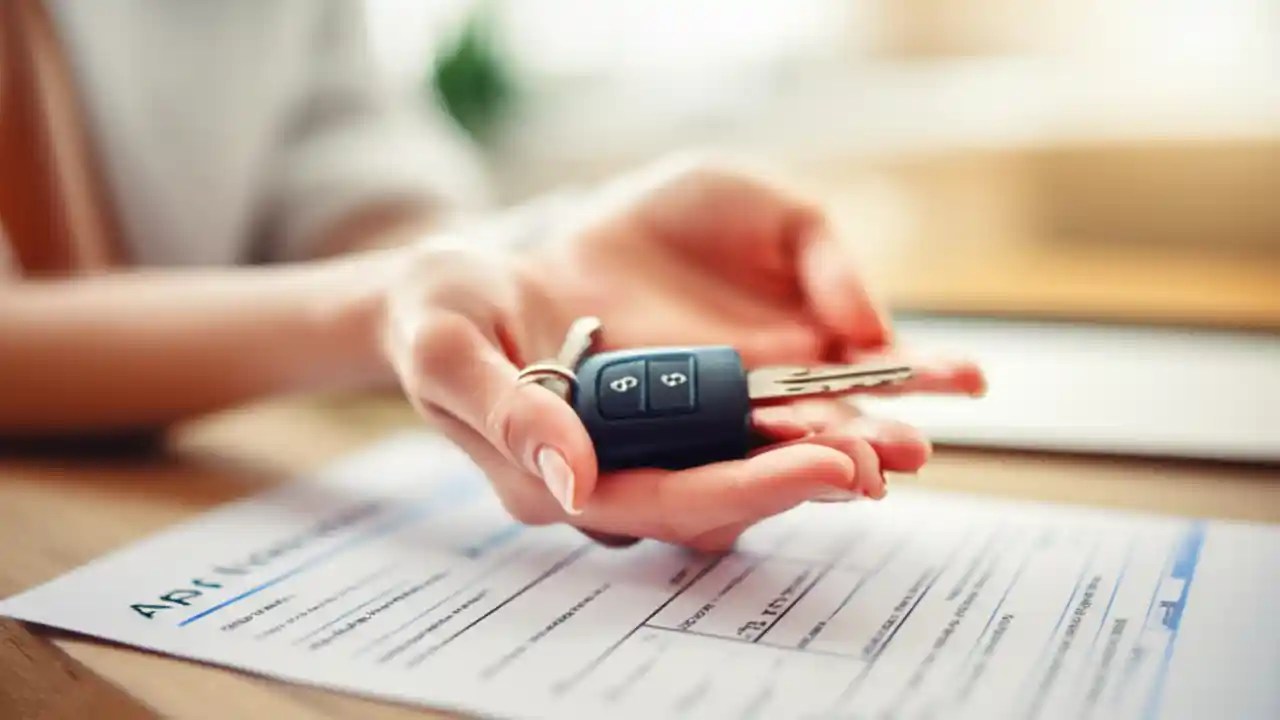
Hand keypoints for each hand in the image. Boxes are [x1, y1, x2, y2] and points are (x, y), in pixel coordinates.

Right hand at [376, 159, 983, 550]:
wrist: (444, 291)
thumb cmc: (435, 314)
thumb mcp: (445, 347)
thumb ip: (503, 411)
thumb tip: (575, 475)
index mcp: (555, 477)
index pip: (662, 500)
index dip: (746, 490)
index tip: (827, 467)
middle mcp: (609, 473)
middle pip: (721, 492)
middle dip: (805, 477)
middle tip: (890, 458)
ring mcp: (639, 442)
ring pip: (741, 458)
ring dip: (819, 448)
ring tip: (901, 433)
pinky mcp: (662, 406)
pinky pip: (739, 416)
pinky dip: (799, 408)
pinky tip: (859, 386)